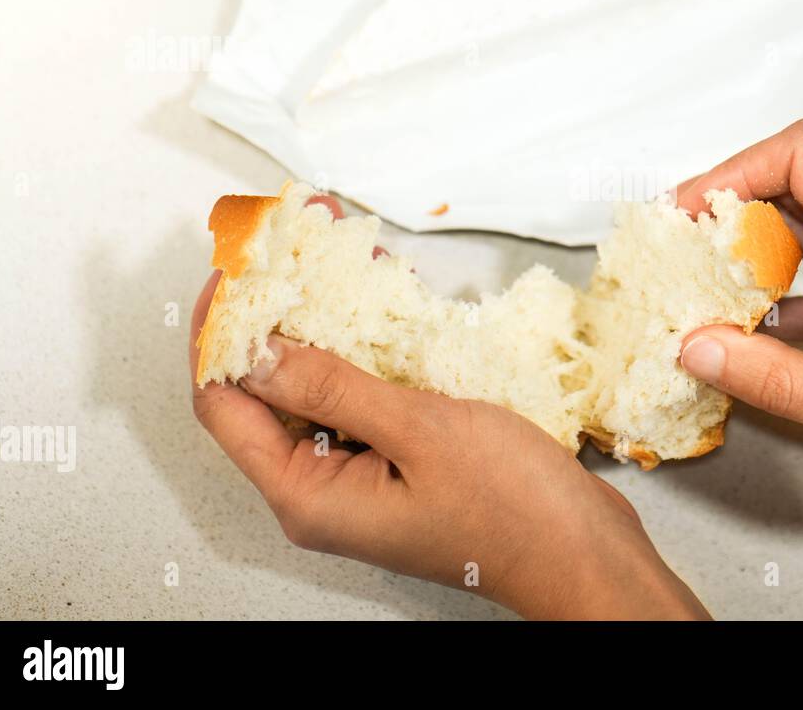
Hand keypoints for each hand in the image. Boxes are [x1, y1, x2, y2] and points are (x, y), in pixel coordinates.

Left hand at [190, 198, 707, 619]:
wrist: (582, 553)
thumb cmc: (511, 509)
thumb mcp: (418, 431)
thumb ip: (331, 388)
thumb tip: (256, 349)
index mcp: (307, 495)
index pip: (223, 404)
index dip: (220, 333)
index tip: (235, 272)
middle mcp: (321, 491)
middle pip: (266, 393)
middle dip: (277, 315)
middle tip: (293, 250)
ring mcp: (361, 478)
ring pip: (318, 388)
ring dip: (327, 324)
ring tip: (343, 260)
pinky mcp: (397, 465)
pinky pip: (362, 398)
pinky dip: (368, 350)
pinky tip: (387, 304)